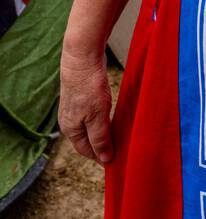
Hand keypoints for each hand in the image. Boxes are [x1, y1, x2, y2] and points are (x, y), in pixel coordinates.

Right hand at [59, 43, 112, 163]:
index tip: (117, 161)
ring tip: (120, 136)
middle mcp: (70, 121)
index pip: (86, 151)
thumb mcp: (96, 117)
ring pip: (91, 127)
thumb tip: (105, 159)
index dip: (101, 157)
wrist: (82, 57)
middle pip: (87, 140)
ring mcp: (75, 108)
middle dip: (103, 146)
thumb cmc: (88, 87)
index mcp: (70, 129)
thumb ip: (100, 139)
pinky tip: (114, 118)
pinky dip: (104, 120)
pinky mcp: (82, 97)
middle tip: (122, 150)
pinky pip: (93, 115)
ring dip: (104, 133)